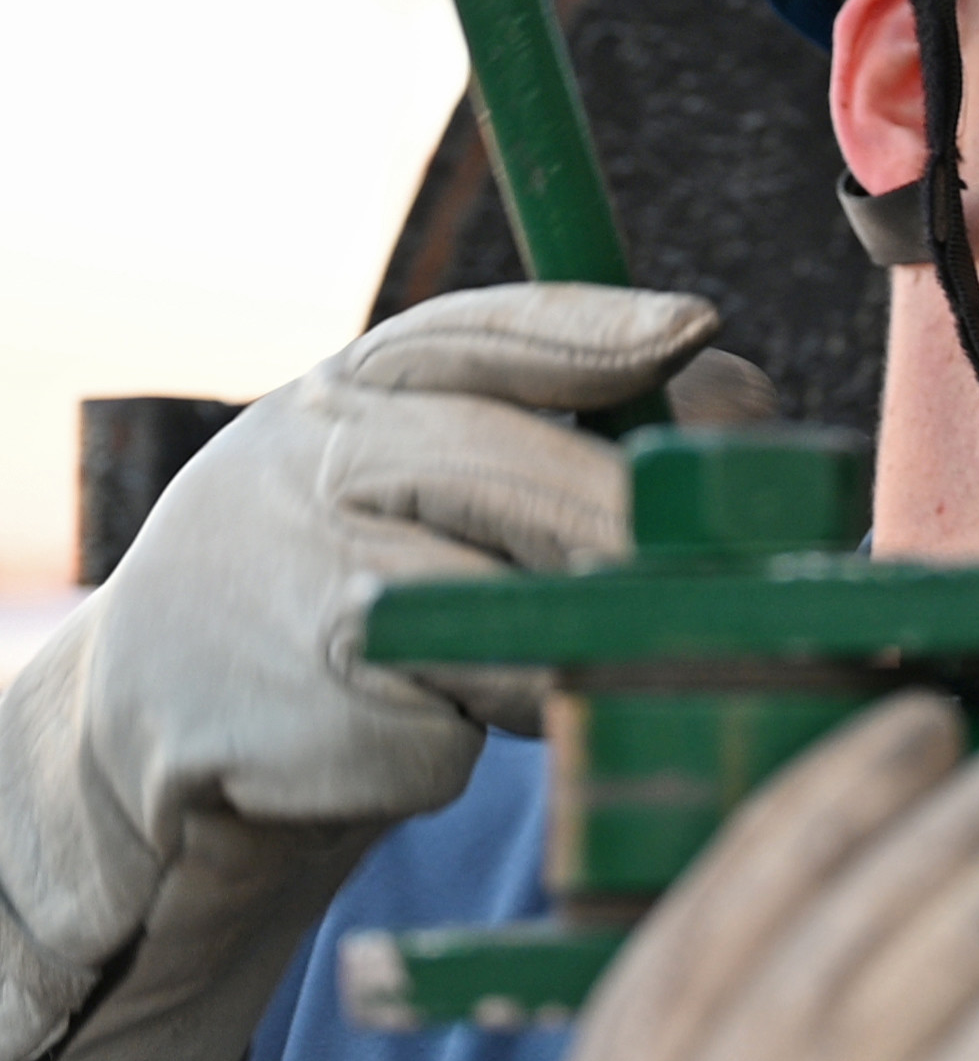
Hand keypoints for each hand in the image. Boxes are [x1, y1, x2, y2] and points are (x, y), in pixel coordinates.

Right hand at [0, 282, 717, 1060]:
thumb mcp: (419, 451)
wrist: (160, 703)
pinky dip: (490, 732)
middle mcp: (325, 463)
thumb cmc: (350, 554)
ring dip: (559, 645)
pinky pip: (478, 725)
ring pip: (516, 614)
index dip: (597, 331)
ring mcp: (313, 588)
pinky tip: (425, 715)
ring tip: (521, 649)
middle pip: (519, 478)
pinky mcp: (322, 714)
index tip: (692, 328)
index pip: (487, 334)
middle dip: (627, 526)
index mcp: (365, 382)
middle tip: (706, 567)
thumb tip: (737, 404)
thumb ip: (564, 418)